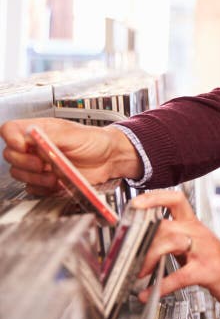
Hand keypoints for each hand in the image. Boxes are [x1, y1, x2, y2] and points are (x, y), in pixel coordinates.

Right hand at [1, 118, 142, 194]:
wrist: (110, 159)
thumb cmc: (96, 141)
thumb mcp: (74, 135)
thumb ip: (52, 136)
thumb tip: (30, 135)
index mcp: (40, 130)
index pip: (10, 130)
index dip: (11, 138)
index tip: (23, 146)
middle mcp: (36, 147)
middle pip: (10, 154)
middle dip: (25, 162)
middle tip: (43, 164)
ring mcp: (39, 164)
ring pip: (19, 173)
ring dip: (35, 177)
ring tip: (55, 175)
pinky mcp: (45, 181)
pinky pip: (32, 188)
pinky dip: (42, 188)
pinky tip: (57, 183)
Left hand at [133, 190, 219, 307]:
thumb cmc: (215, 260)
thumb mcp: (193, 242)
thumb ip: (171, 238)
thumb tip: (139, 240)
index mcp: (193, 224)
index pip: (175, 199)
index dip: (154, 197)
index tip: (135, 204)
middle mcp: (197, 233)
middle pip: (165, 224)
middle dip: (141, 239)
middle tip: (126, 253)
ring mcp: (203, 251)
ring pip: (171, 243)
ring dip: (148, 259)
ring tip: (138, 274)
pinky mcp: (206, 271)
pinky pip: (180, 275)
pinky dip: (160, 286)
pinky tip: (148, 294)